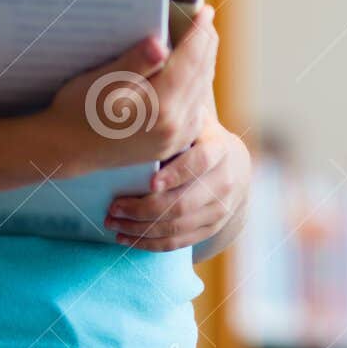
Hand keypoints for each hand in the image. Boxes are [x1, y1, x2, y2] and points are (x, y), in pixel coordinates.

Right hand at [45, 6, 219, 173]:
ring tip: (201, 37)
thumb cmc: (80, 111)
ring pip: (202, 90)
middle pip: (201, 74)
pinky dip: (197, 84)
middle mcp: (176, 126)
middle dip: (205, 43)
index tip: (205, 10)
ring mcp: (177, 138)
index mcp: (160, 107)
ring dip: (204, 62)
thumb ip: (135, 63)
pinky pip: (196, 108)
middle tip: (204, 18)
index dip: (199, 33)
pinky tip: (191, 69)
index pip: (190, 60)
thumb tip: (161, 44)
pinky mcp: (174, 143)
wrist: (69, 150)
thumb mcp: (103, 81)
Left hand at [104, 118, 251, 252]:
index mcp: (220, 149)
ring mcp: (220, 210)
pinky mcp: (211, 229)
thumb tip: (138, 104)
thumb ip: (175, 115)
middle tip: (113, 207)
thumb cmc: (201, 137)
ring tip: (112, 222)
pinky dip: (149, 243)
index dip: (176, 174)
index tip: (150, 183)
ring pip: (177, 226)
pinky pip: (178, 242)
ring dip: (140, 229)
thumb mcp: (194, 120)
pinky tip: (125, 238)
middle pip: (182, 203)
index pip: (200, 163)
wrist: (234, 166)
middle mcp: (225, 182)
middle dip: (143, 208)